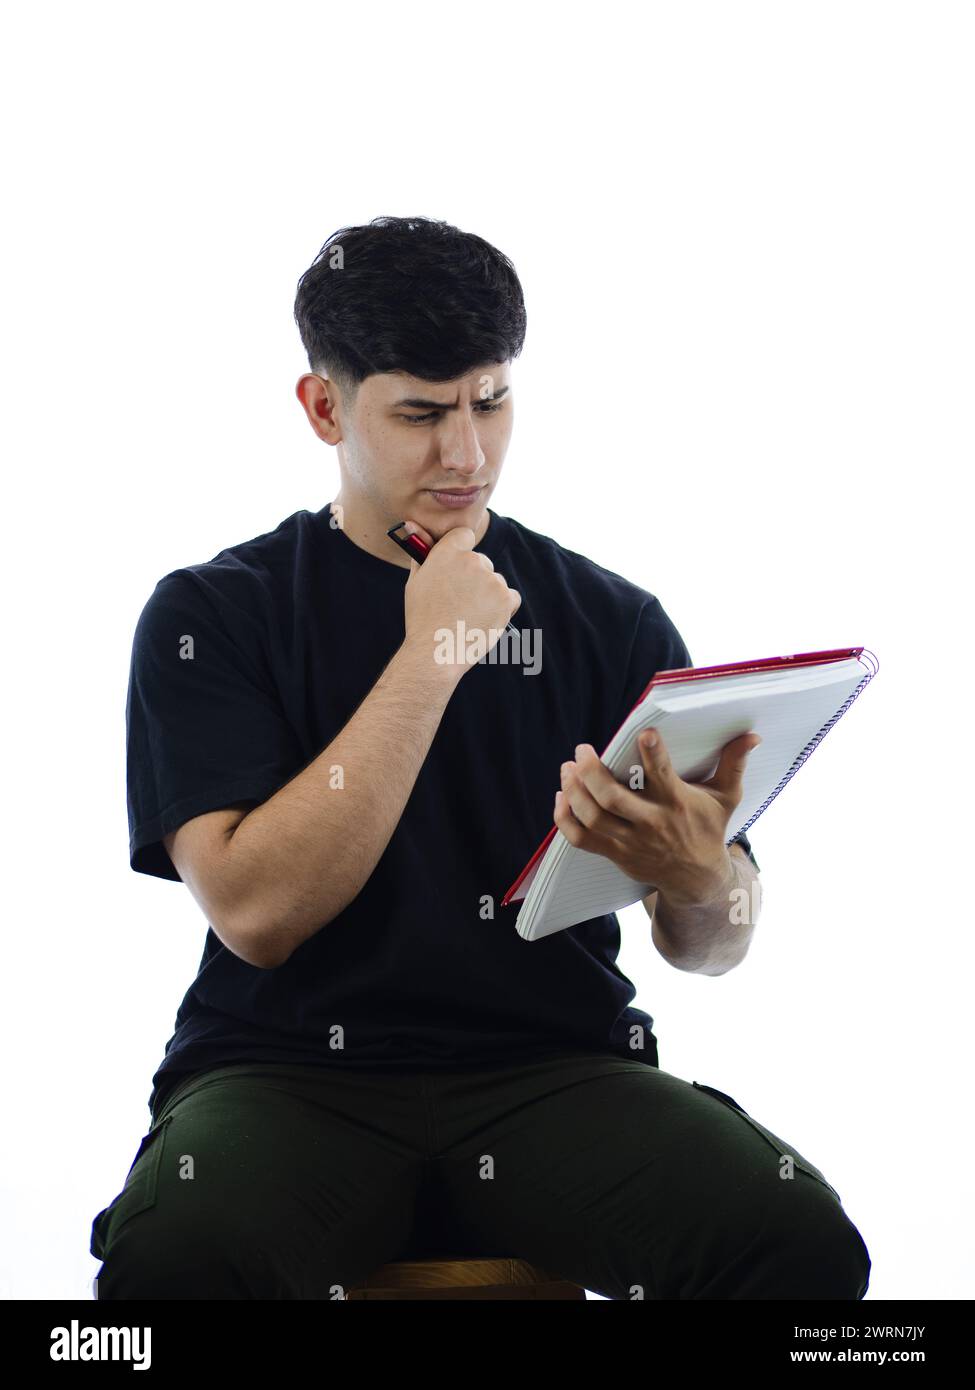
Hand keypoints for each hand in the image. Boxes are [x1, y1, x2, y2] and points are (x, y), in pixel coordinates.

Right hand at [401, 520, 520, 675]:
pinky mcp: (506, 599)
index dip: (460, 551)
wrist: (435, 653)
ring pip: (495, 580)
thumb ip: (420, 552)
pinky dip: (502, 607)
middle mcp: (472, 561)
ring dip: (487, 593)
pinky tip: (484, 618)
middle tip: (458, 600)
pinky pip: (511, 597)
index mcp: (447, 552)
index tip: (455, 568)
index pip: (464, 535)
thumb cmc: (422, 618)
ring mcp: (492, 580)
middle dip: (473, 577)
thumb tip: (412, 526)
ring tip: (468, 614)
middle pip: (481, 560)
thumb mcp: (415, 581)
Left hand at [553, 727, 761, 906]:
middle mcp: (651, 823)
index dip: (654, 754)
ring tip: (568, 768)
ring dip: (574, 791)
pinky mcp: (615, 854)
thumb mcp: (726, 798)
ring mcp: (630, 842)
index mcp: (677, 804)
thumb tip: (752, 736)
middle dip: (591, 772)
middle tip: (582, 750)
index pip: (664, 776)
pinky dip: (565, 818)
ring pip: (592, 817)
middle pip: (612, 798)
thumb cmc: (708, 829)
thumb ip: (734, 764)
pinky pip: (581, 838)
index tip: (644, 733)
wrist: (697, 880)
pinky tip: (563, 796)